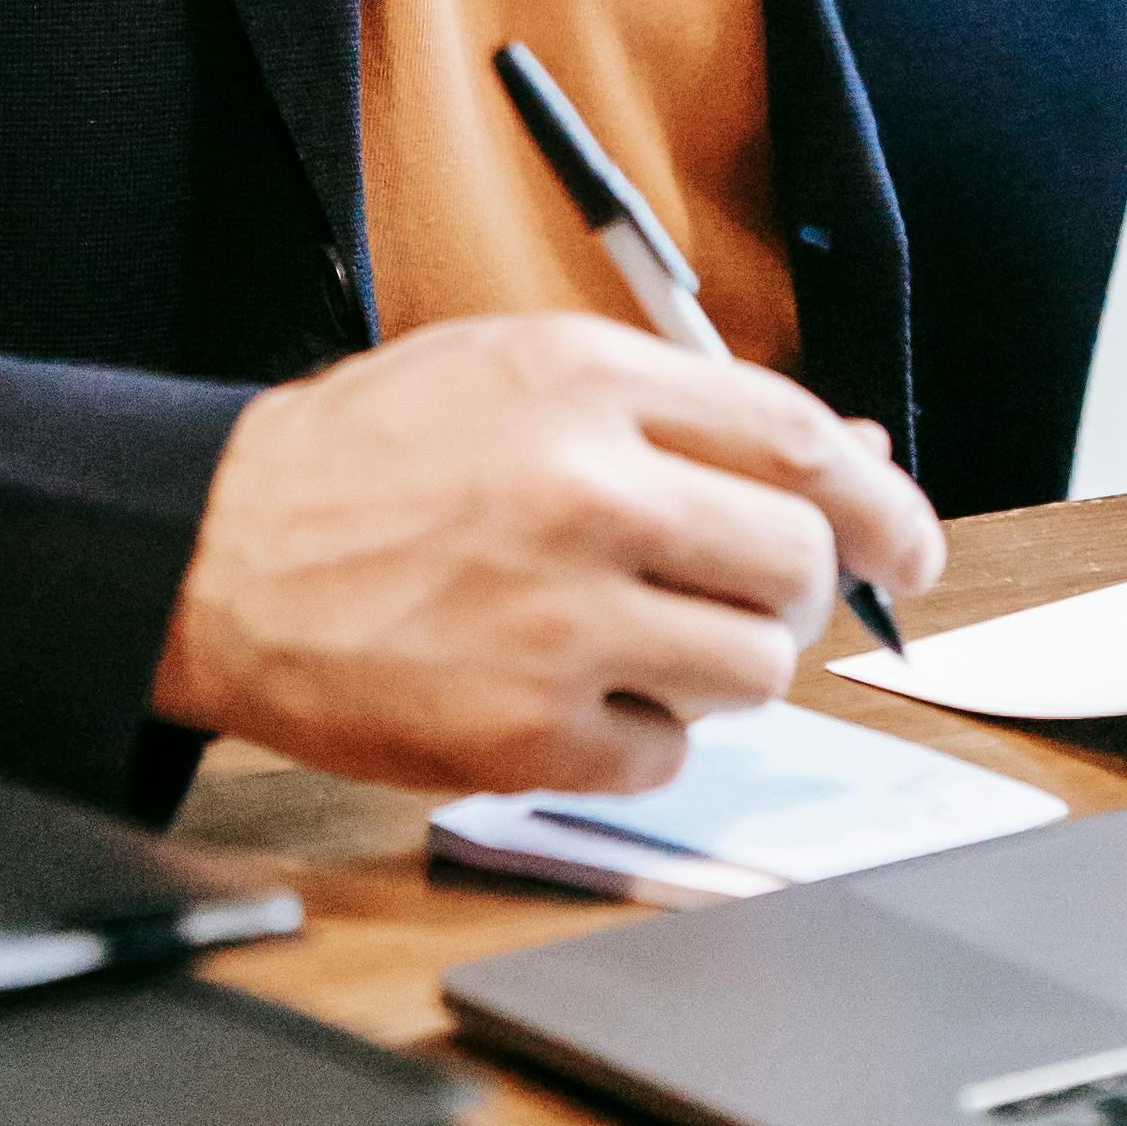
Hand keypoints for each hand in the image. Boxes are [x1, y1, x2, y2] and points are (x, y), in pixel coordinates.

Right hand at [151, 310, 946, 794]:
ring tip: (646, 638)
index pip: (798, 439)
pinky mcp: (528, 733)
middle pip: (796, 559)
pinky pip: (669, 753)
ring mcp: (560, 620)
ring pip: (755, 669)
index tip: (908, 545)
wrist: (218, 553)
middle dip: (799, 589)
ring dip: (727, 665)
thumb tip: (842, 452)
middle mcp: (587, 492)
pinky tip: (575, 689)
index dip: (881, 499)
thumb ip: (676, 406)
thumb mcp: (516, 372)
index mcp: (587, 384)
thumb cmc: (365, 459)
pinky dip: (644, 733)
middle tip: (755, 597)